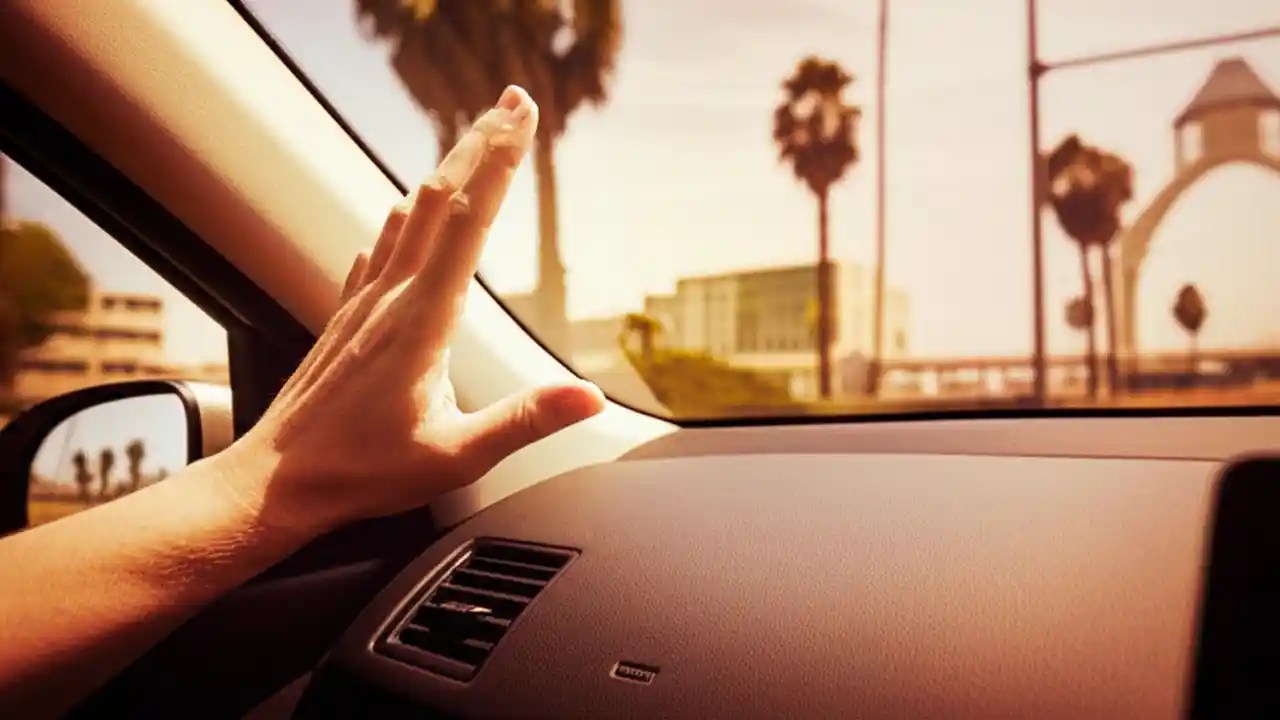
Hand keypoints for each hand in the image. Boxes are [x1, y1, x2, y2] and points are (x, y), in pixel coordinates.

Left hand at [213, 86, 603, 536]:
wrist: (273, 482)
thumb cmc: (359, 473)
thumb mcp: (455, 456)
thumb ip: (524, 422)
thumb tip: (588, 397)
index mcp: (422, 320)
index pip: (468, 222)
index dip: (498, 163)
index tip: (521, 117)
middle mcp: (390, 298)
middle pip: (440, 201)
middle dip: (479, 146)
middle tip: (510, 104)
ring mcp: (363, 305)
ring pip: (408, 219)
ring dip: (446, 174)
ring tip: (470, 144)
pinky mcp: (347, 321)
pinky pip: (379, 253)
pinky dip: (402, 223)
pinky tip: (398, 219)